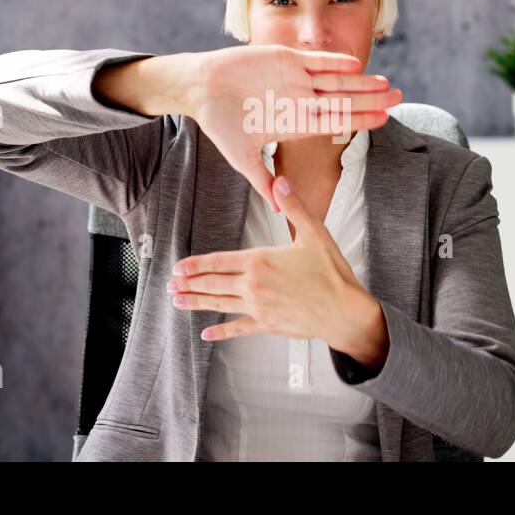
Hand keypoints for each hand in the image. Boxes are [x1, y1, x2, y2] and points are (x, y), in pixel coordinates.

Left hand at [166, 173, 386, 364]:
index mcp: (260, 261)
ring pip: (220, 304)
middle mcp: (254, 285)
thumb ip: (293, 207)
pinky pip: (238, 327)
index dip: (196, 264)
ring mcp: (259, 307)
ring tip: (177, 301)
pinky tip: (206, 333)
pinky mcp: (267, 324)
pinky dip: (221, 331)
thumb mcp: (314, 234)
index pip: (219, 261)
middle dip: (189, 283)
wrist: (345, 311)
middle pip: (213, 284)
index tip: (178, 266)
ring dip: (196, 303)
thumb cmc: (332, 273)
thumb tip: (279, 181)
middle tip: (170, 284)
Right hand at [188, 44, 401, 211]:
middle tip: (399, 96)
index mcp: (297, 123)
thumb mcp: (243, 158)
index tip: (385, 120)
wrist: (200, 89)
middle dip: (371, 99)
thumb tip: (277, 211)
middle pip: (343, 101)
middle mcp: (302, 101)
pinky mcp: (286, 59)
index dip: (361, 121)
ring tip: (384, 81)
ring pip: (336, 81)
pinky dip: (334, 62)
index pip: (336, 123)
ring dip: (360, 81)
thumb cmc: (220, 124)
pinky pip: (316, 61)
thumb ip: (263, 180)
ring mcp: (296, 79)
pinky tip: (355, 66)